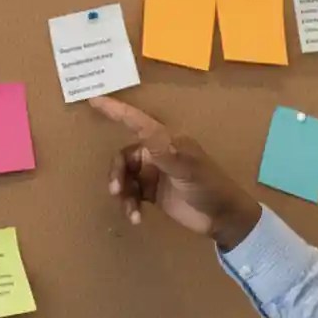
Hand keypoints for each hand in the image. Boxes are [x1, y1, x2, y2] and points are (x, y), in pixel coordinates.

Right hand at [88, 96, 261, 249]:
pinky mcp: (153, 192)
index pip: (138, 122)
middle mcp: (158, 154)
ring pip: (125, 178)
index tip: (94, 99)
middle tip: (116, 191)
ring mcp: (155, 173)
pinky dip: (129, 205)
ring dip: (123, 194)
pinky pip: (131, 194)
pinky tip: (136, 218)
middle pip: (124, 157)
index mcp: (167, 142)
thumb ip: (165, 152)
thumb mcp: (188, 169)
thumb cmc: (210, 187)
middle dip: (117, 173)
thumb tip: (144, 130)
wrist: (223, 217)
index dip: (116, 110)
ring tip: (130, 211)